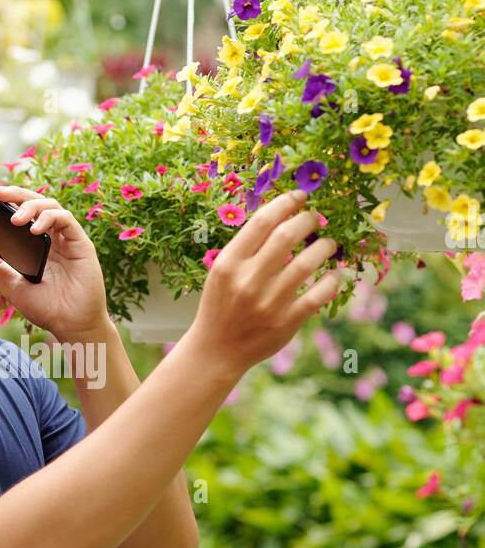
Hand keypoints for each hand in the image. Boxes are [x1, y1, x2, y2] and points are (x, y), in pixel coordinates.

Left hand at [0, 185, 110, 338]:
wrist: (70, 327)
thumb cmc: (46, 309)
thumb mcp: (12, 285)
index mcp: (40, 245)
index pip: (25, 214)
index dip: (10, 202)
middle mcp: (55, 238)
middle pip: (38, 203)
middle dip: (18, 194)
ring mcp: (69, 240)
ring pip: (52, 206)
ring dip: (33, 206)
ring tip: (16, 219)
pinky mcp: (82, 244)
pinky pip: (66, 220)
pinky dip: (50, 218)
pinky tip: (36, 229)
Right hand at [188, 188, 340, 379]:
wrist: (216, 350)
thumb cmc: (221, 305)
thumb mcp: (223, 272)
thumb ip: (247, 247)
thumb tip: (282, 213)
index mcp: (229, 263)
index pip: (262, 221)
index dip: (286, 202)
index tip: (300, 196)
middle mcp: (248, 281)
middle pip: (287, 235)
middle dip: (308, 220)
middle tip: (315, 219)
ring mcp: (268, 303)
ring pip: (307, 263)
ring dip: (325, 247)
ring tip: (329, 243)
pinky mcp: (286, 323)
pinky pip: (318, 295)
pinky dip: (331, 281)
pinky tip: (332, 275)